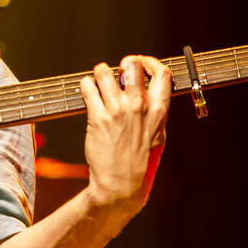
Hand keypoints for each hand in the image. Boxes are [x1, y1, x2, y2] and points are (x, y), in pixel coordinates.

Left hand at [77, 55, 170, 218]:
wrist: (121, 184)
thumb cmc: (141, 161)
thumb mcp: (158, 135)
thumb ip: (156, 112)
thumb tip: (152, 92)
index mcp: (158, 110)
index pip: (161, 72)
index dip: (150, 62)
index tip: (142, 64)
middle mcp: (138, 106)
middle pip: (132, 66)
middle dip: (124, 63)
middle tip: (118, 70)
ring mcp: (117, 110)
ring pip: (105, 72)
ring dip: (101, 72)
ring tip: (99, 79)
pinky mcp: (97, 116)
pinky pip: (88, 86)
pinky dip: (86, 84)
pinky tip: (89, 91)